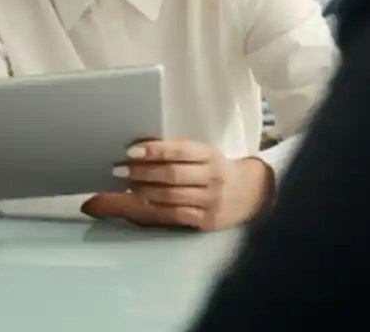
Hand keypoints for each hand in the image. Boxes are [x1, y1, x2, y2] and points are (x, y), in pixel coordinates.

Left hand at [80, 140, 273, 231]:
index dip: (154, 151)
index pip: (180, 151)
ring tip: (127, 185)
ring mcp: (211, 200)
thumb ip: (173, 152)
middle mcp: (212, 176)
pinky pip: (175, 215)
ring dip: (144, 191)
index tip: (131, 151)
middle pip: (172, 174)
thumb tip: (134, 149)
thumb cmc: (213, 170)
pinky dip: (155, 208)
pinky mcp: (207, 220)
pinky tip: (142, 202)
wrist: (249, 194)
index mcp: (209, 154)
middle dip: (143, 172)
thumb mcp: (201, 155)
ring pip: (171, 197)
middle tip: (120, 170)